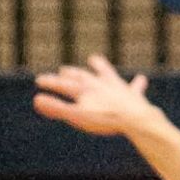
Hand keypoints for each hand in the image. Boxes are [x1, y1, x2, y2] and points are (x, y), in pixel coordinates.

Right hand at [34, 56, 155, 139]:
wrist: (134, 117)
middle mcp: (100, 83)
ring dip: (100, 68)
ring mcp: (117, 88)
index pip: (63, 84)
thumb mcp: (77, 115)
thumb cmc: (105, 119)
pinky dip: (138, 84)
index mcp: (85, 89)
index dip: (51, 82)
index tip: (39, 81)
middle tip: (64, 71)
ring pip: (106, 74)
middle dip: (72, 74)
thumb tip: (36, 101)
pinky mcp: (133, 95)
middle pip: (82, 76)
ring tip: (94, 60)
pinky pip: (135, 88)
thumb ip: (57, 108)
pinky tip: (142, 79)